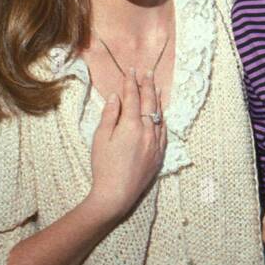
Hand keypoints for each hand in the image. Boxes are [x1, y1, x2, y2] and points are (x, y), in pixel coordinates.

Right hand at [87, 68, 166, 224]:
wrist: (116, 193)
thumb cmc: (104, 166)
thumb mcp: (100, 138)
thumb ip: (110, 115)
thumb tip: (116, 96)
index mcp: (131, 126)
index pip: (132, 98)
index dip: (131, 82)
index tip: (131, 70)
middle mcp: (148, 131)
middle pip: (149, 103)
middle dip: (147, 85)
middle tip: (147, 72)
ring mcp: (156, 143)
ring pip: (159, 115)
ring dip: (157, 100)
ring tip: (157, 88)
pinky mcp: (159, 154)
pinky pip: (164, 131)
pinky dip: (162, 118)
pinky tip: (161, 114)